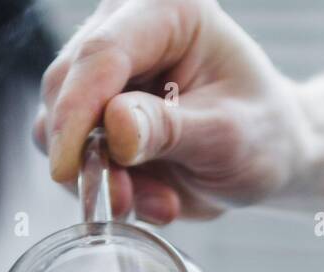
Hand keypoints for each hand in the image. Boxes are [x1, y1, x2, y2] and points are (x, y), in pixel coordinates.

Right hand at [36, 0, 312, 223]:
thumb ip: (170, 130)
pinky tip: (152, 198)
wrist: (267, 154)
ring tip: (159, 201)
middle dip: (86, 153)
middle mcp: (126, 28)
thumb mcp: (228, 137)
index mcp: (168, 11)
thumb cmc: (261, 133)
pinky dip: (104, 186)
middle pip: (66, 85)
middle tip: (129, 200)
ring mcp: (105, 71)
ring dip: (97, 177)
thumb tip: (113, 128)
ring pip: (56, 123)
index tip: (68, 168)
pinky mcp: (93, 110)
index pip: (103, 54)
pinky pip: (70, 152)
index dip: (78, 112)